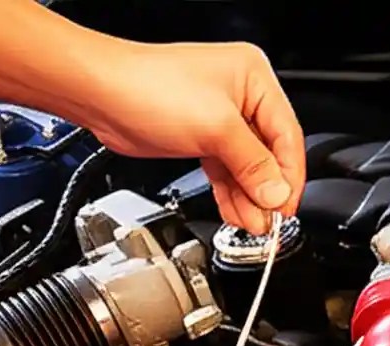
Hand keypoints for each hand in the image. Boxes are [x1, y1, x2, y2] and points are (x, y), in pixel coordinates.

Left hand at [86, 41, 304, 234]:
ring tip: (252, 225)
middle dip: (267, 190)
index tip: (284, 208)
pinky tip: (237, 213)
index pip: (287, 134)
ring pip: (246, 166)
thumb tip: (275, 194)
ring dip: (249, 197)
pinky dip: (231, 193)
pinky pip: (226, 170)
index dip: (289, 175)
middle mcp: (241, 96)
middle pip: (268, 153)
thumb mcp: (215, 128)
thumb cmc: (148, 88)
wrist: (100, 94)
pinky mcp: (200, 138)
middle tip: (268, 222)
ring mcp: (220, 118)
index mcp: (254, 78)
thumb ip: (251, 165)